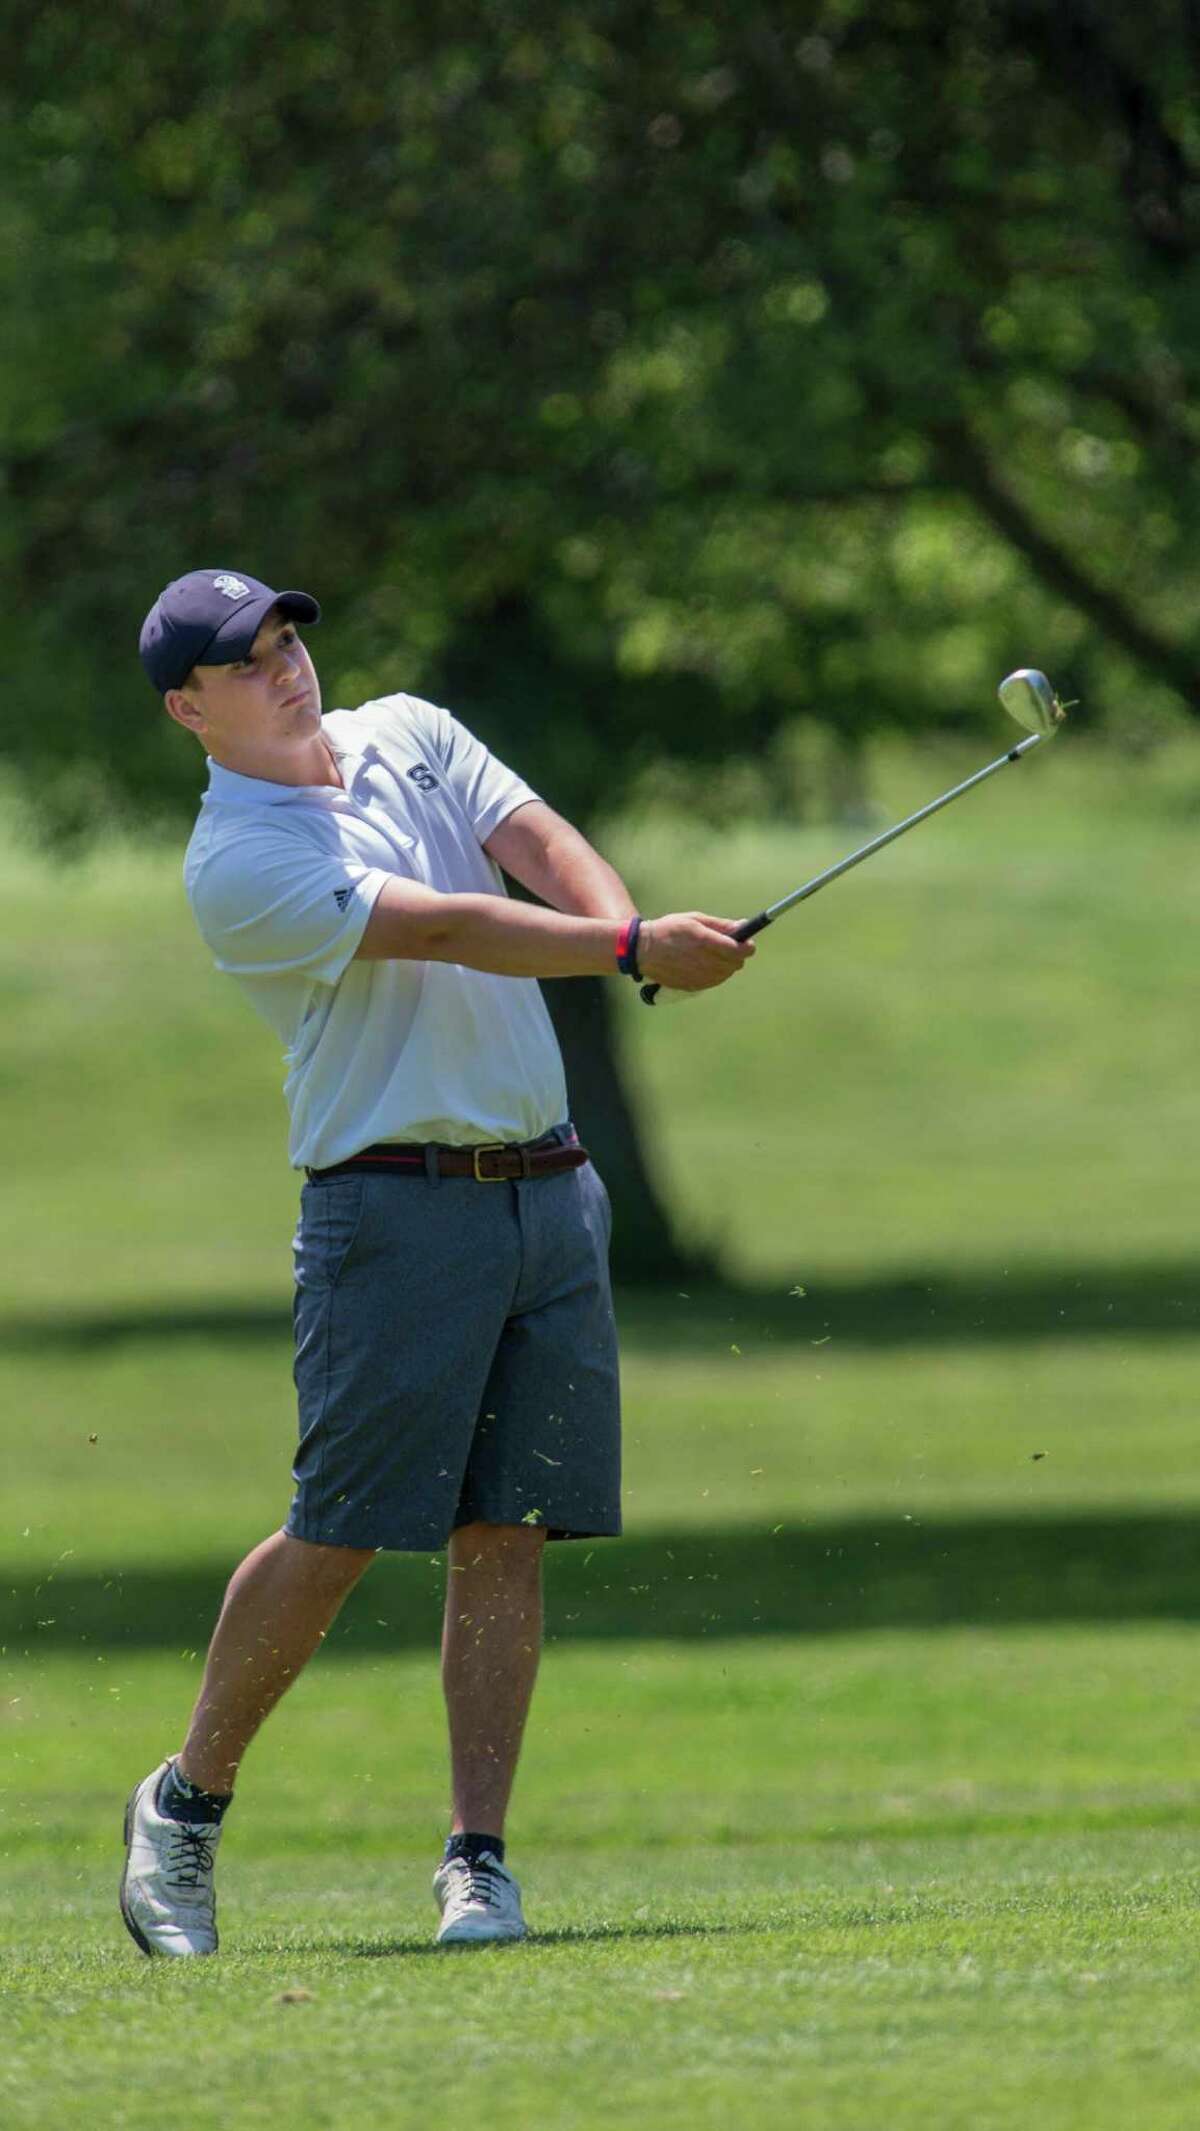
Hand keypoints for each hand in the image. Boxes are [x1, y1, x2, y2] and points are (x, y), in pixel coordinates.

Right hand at [637, 914, 753, 992]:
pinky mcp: (693, 986)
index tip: (747, 943)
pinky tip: (704, 965)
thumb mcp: (695, 920)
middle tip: (727, 947)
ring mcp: (699, 976)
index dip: (747, 946)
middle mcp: (705, 961)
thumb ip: (720, 925)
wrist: (643, 950)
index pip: (740, 950)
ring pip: (726, 974)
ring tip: (712, 955)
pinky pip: (714, 982)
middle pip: (736, 964)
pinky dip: (715, 974)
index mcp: (706, 941)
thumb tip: (742, 925)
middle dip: (736, 955)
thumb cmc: (669, 930)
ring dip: (726, 965)